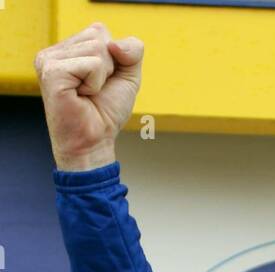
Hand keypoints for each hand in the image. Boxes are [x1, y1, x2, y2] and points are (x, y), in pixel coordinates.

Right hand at [34, 21, 143, 171]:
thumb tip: (114, 44)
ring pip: (97, 49)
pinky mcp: (52, 72)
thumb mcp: (128, 77)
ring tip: (87, 94)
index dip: (112, 60)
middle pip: (99, 37)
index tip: (99, 83)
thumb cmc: (106, 113)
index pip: (99, 31)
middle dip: (108, 68)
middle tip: (93, 91)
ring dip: (101, 78)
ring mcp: (49, 60)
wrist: (94, 143)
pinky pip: (92, 64)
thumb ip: (133, 51)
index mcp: (67, 49)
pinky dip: (95, 84)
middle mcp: (54, 51)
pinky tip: (81, 96)